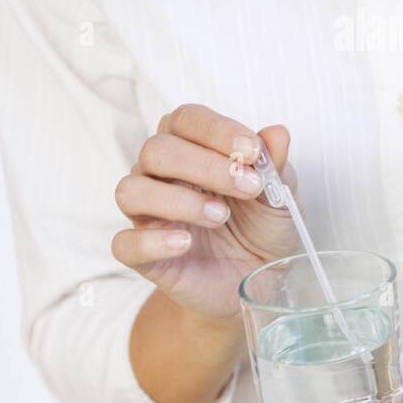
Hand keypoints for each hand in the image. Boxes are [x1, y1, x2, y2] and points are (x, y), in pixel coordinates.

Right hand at [112, 104, 303, 319]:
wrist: (256, 283)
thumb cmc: (261, 229)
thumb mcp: (278, 195)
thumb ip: (274, 164)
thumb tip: (278, 133)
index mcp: (191, 148)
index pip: (186, 119)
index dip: (216, 130)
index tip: (252, 151)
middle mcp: (161, 175)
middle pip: (156, 150)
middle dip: (205, 165)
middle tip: (248, 187)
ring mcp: (148, 215)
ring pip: (132, 190)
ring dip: (178, 200)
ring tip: (220, 216)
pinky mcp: (143, 256)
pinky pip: (125, 243)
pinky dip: (152, 241)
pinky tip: (185, 242)